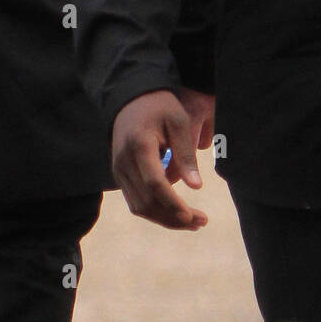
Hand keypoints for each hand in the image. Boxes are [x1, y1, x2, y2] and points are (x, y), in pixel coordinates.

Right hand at [111, 89, 208, 230]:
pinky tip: (176, 213)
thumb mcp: (179, 121)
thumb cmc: (160, 106)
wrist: (130, 99)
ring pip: (139, 207)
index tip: (192, 216)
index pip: (155, 183)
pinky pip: (135, 201)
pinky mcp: (119, 175)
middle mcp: (124, 162)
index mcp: (139, 146)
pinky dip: (155, 211)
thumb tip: (196, 187)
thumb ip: (186, 154)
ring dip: (165, 219)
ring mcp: (118, 170)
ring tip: (193, 222)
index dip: (173, 203)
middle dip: (173, 217)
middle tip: (201, 222)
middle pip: (146, 201)